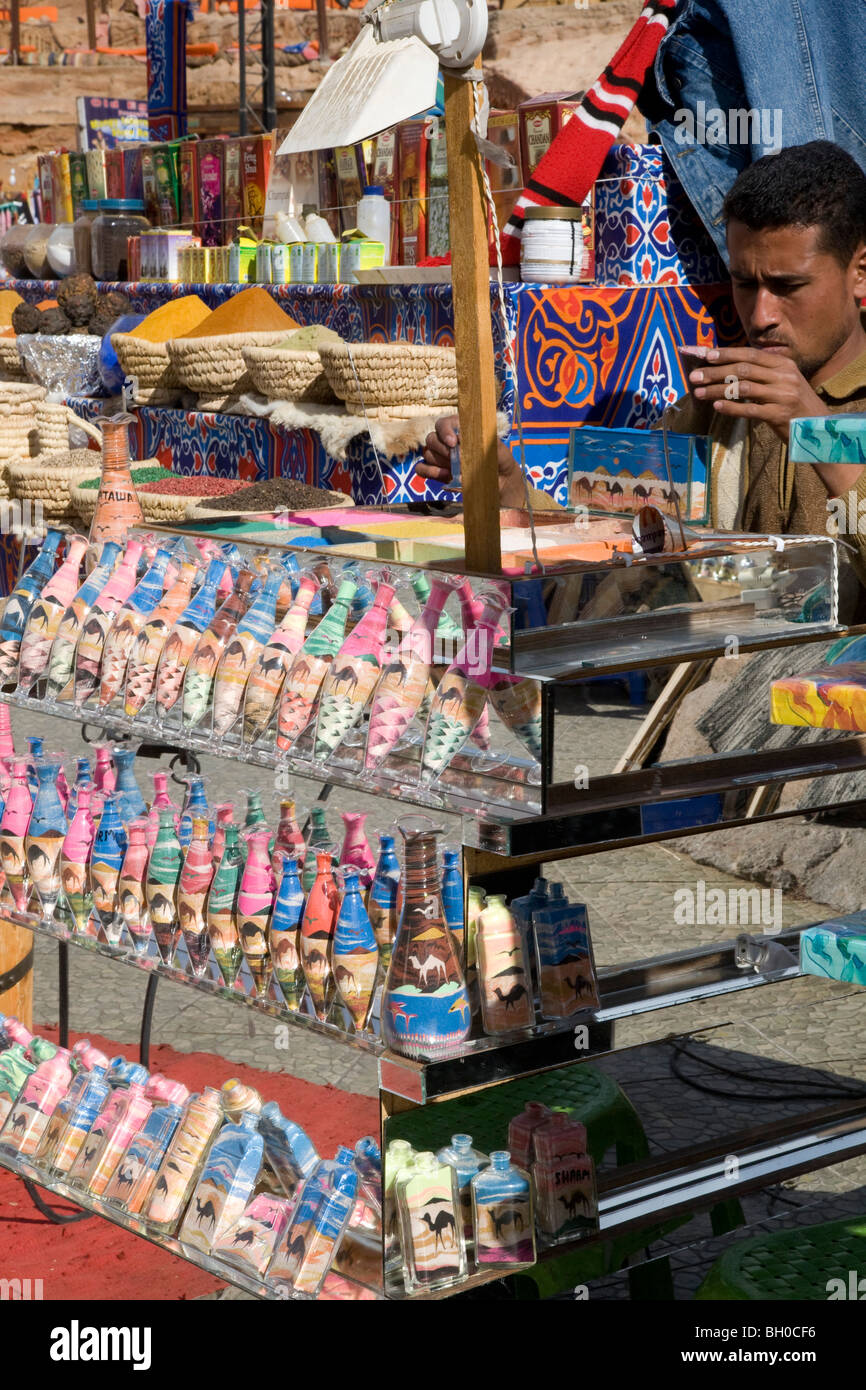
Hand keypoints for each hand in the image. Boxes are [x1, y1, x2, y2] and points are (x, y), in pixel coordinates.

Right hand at [419, 414, 527, 507]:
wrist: (501, 486)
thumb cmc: (501, 464)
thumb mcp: (500, 452)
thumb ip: (485, 444)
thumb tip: (462, 442)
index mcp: (461, 430)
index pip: (444, 423)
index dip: (445, 430)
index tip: (454, 442)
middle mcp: (448, 441)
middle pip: (431, 438)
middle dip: (442, 449)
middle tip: (456, 460)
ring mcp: (441, 456)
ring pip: (427, 453)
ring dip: (439, 462)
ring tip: (454, 471)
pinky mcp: (436, 471)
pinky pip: (421, 468)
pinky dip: (429, 472)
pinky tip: (445, 476)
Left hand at [688, 347, 823, 443]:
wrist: (818, 427)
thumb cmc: (794, 404)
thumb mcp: (785, 381)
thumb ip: (764, 372)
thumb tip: (731, 365)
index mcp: (784, 364)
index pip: (750, 354)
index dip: (726, 353)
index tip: (705, 355)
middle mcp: (784, 376)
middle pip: (743, 369)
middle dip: (715, 372)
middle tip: (694, 377)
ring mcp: (782, 395)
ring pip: (743, 388)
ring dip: (717, 390)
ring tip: (699, 393)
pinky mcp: (779, 415)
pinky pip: (750, 410)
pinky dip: (731, 408)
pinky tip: (716, 407)